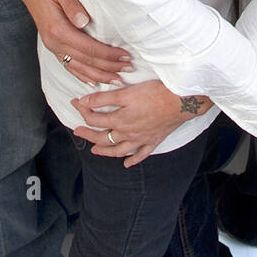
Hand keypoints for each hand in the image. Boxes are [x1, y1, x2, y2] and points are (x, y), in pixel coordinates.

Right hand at [13, 0, 131, 84]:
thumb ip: (72, 4)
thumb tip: (84, 21)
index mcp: (58, 30)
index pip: (88, 48)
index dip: (108, 54)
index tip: (125, 56)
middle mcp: (54, 42)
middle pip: (86, 61)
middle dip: (109, 67)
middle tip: (128, 69)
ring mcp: (52, 46)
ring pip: (78, 68)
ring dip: (99, 75)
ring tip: (116, 80)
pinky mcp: (53, 46)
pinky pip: (68, 66)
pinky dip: (82, 75)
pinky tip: (93, 81)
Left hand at [72, 81, 210, 167]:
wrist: (180, 102)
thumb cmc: (154, 94)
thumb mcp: (126, 92)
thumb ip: (103, 98)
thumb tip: (84, 101)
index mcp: (119, 120)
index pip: (94, 119)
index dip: (82, 111)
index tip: (75, 103)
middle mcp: (128, 133)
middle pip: (103, 137)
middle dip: (88, 135)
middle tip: (77, 132)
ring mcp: (141, 139)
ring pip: (119, 150)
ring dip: (105, 151)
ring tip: (95, 150)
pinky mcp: (153, 140)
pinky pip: (141, 154)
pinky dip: (132, 160)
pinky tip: (126, 164)